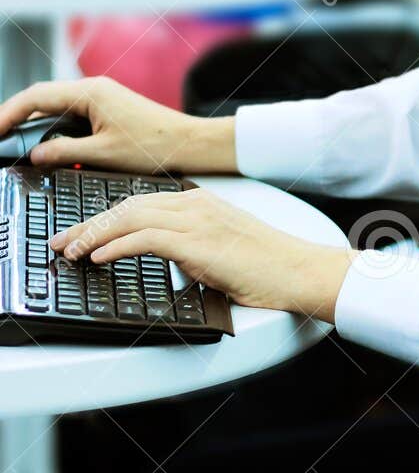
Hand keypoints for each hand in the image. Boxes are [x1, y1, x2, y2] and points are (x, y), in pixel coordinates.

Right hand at [0, 77, 235, 174]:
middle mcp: (93, 89)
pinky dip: (55, 126)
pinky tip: (47, 143)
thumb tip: (36, 154)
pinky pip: (71, 113)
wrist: (189, 143)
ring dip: (35, 122)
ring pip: (56, 106)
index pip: (36, 97)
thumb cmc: (155, 146)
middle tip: (0, 136)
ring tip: (16, 141)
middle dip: (17, 116)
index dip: (9, 113)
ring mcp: (100, 97)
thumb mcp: (104, 154)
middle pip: (42, 98)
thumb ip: (65, 152)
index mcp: (90, 92)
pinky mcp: (107, 108)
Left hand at [51, 186, 350, 319]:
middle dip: (89, 224)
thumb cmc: (268, 267)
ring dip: (95, 235)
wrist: (300, 270)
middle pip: (127, 206)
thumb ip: (190, 246)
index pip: (139, 202)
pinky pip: (146, 239)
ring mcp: (198, 221)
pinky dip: (117, 246)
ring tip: (73, 251)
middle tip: (62, 241)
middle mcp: (195, 204)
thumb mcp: (221, 248)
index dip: (104, 217)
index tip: (81, 232)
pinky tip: (100, 257)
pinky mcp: (200, 243)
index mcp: (199, 202)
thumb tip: (160, 258)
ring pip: (131, 218)